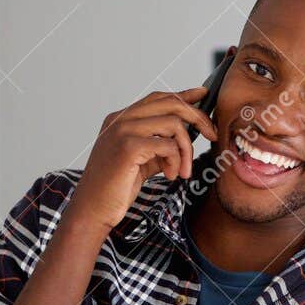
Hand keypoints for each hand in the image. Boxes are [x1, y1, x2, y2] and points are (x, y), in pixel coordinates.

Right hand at [68, 83, 219, 232]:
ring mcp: (123, 131)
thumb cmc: (115, 188)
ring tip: (183, 171)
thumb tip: (188, 132)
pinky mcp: (128, 147)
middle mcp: (120, 119)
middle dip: (198, 118)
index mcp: (120, 119)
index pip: (158, 98)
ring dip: (186, 150)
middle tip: (211, 135)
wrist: (93, 209)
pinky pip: (168, 145)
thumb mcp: (142, 160)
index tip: (203, 95)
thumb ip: (159, 143)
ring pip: (174, 124)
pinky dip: (176, 161)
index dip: (184, 95)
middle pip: (170, 103)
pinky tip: (170, 175)